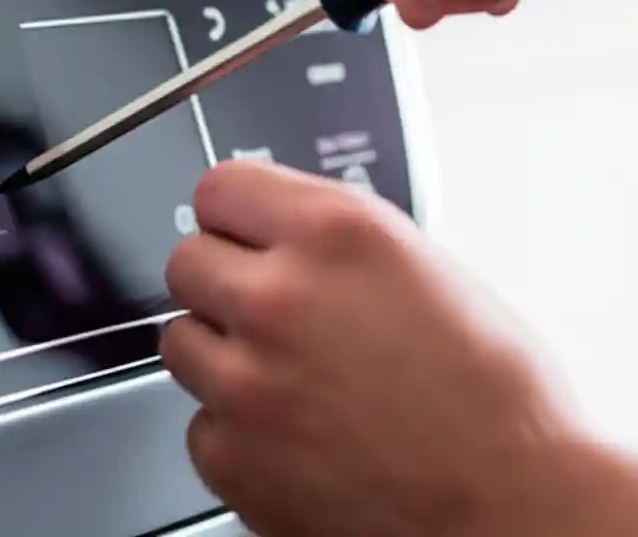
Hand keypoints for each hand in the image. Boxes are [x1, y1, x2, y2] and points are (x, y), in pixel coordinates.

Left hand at [160, 160, 637, 535]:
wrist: (512, 512)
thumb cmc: (492, 402)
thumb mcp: (426, 271)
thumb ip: (334, 242)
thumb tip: (278, 230)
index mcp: (336, 235)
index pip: (219, 189)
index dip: (233, 217)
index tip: (237, 233)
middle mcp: (278, 298)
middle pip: (187, 261)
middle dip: (222, 284)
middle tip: (269, 316)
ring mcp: (244, 380)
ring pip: (182, 339)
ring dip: (221, 355)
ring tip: (292, 381)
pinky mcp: (228, 454)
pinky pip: (199, 421)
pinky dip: (234, 431)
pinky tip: (293, 436)